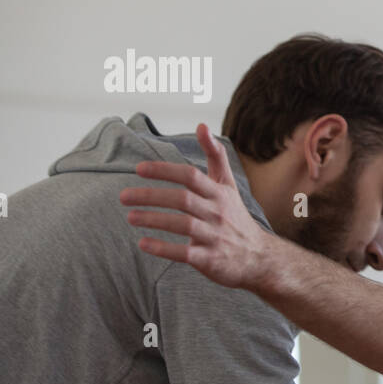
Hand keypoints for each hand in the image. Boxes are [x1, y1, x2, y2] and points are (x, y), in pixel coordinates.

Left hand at [119, 123, 275, 290]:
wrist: (259, 257)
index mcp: (219, 193)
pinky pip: (185, 252)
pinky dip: (163, 248)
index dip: (164, 171)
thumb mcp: (228, 185)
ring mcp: (215, 236)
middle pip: (183, 199)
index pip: (190, 176)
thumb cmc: (236, 217)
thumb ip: (215, 156)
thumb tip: (202, 125)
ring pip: (183, 224)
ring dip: (154, 219)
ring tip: (130, 217)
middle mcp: (218, 213)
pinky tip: (143, 243)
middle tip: (123, 196)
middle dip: (151, 196)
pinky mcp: (211, 259)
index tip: (139, 169)